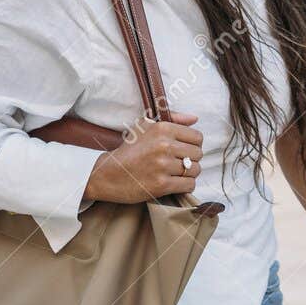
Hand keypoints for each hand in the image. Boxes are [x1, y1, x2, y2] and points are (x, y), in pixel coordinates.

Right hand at [83, 110, 202, 202]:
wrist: (107, 174)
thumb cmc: (128, 150)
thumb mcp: (145, 126)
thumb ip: (173, 118)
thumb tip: (195, 118)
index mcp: (163, 128)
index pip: (197, 137)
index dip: (193, 145)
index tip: (183, 150)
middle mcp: (164, 145)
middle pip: (198, 154)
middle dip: (191, 160)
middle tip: (178, 163)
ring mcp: (162, 166)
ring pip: (195, 170)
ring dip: (189, 174)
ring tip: (175, 173)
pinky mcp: (161, 184)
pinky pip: (189, 185)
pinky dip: (185, 186)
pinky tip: (174, 183)